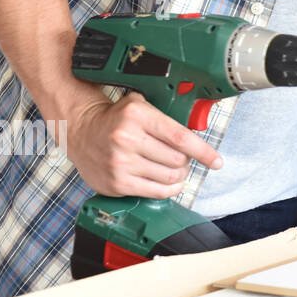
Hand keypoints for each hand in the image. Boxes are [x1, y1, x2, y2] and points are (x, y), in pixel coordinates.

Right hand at [60, 82, 222, 197]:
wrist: (80, 131)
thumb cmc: (116, 118)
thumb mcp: (140, 105)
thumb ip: (166, 115)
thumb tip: (199, 131)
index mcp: (137, 115)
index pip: (181, 138)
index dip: (204, 151)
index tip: (216, 161)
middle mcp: (127, 139)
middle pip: (178, 160)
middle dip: (187, 162)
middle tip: (183, 159)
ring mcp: (120, 163)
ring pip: (169, 177)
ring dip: (178, 176)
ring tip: (174, 169)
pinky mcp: (116, 183)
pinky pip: (155, 192)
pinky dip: (168, 190)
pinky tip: (169, 184)